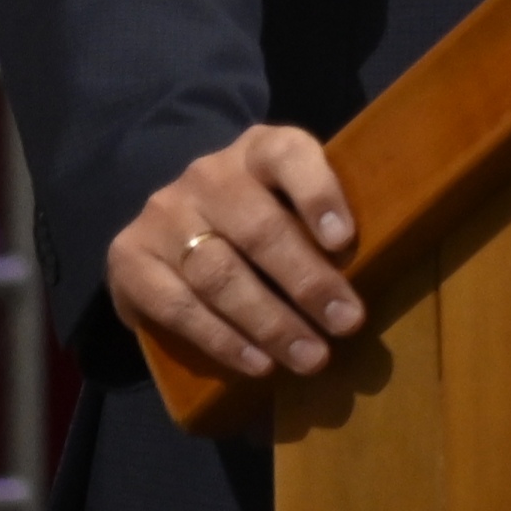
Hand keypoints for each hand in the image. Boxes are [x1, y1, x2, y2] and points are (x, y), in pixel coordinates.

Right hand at [105, 125, 365, 378]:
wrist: (174, 220)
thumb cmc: (261, 211)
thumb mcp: (291, 196)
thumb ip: (322, 217)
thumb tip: (381, 269)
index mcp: (259, 148)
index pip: (289, 156)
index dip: (319, 193)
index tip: (344, 240)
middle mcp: (207, 175)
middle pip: (259, 230)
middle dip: (308, 282)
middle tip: (346, 323)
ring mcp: (163, 215)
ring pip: (220, 275)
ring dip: (270, 323)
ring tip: (310, 356)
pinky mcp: (129, 259)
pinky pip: (179, 307)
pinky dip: (223, 339)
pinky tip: (258, 363)